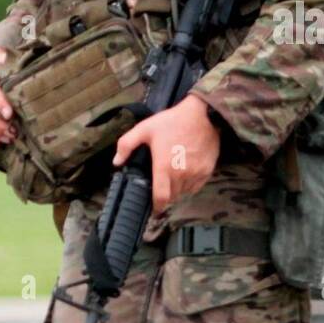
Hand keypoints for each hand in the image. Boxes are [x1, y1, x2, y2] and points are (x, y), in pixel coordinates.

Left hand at [112, 94, 220, 213]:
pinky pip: (196, 186)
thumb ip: (126, 145)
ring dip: (177, 189)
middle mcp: (181, 174)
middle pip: (172, 196)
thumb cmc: (173, 121)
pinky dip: (189, 185)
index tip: (154, 208)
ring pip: (184, 191)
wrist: (203, 114)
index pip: (161, 197)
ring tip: (172, 177)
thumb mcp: (144, 128)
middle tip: (161, 185)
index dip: (157, 206)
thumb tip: (116, 162)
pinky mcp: (207, 170)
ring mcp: (196, 173)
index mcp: (164, 167)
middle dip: (165, 194)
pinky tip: (185, 174)